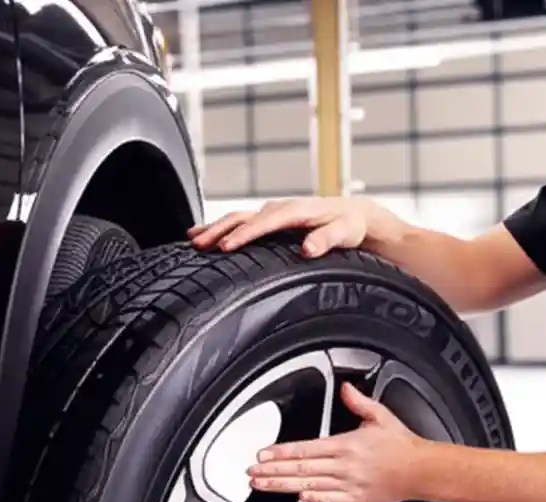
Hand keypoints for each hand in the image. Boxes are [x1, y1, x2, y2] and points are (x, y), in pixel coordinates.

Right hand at [187, 196, 382, 257]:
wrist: (352, 215)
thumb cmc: (349, 226)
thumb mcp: (345, 233)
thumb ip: (328, 239)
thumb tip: (308, 248)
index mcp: (296, 210)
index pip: (265, 222)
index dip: (245, 234)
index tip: (226, 247)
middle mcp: (280, 208)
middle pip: (244, 217)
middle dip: (220, 229)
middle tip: (199, 244)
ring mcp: (273, 213)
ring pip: (238, 218)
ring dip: (215, 228)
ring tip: (193, 240)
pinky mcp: (269, 219)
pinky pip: (241, 222)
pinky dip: (221, 227)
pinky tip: (204, 235)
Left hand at [247, 382, 425, 501]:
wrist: (421, 471)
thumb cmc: (402, 446)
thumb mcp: (380, 416)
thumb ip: (358, 402)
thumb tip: (346, 389)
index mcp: (347, 445)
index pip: (305, 449)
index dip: (281, 453)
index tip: (263, 454)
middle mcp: (345, 466)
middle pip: (301, 469)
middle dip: (273, 471)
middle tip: (252, 472)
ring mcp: (349, 485)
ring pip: (309, 486)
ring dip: (283, 486)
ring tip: (264, 485)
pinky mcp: (356, 500)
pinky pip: (330, 501)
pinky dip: (312, 499)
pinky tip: (298, 497)